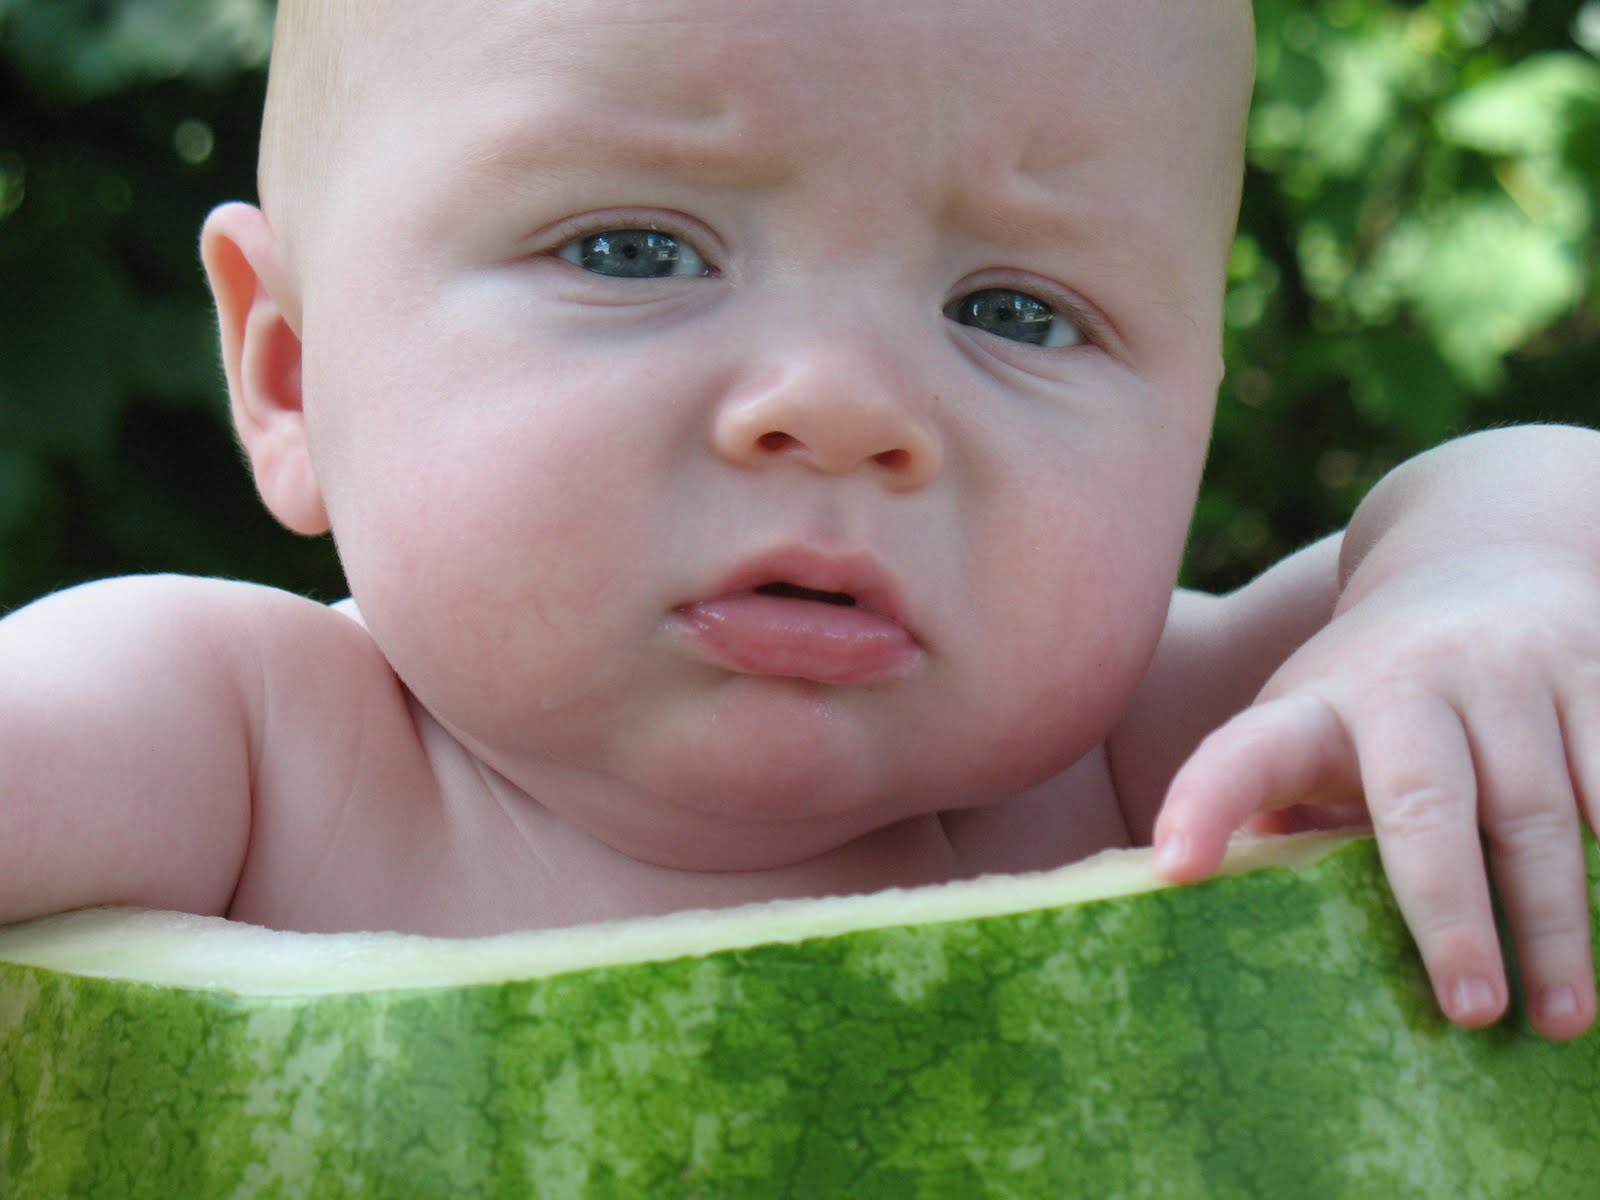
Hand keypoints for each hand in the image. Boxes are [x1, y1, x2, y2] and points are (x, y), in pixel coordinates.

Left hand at [1152, 545, 1599, 1039]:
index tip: (1175, 869)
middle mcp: (1409, 682)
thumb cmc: (1376, 692)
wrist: (1480, 557)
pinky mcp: (1594, 674)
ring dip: (1558, 923)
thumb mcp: (1308, 726)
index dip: (1204, 804)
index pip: (1247, 752)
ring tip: (1559, 1018)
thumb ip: (1278, 809)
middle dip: (1446, 910)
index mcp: (1317, 704)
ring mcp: (1508, 676)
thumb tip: (1228, 913)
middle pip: (1424, 804)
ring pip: (1542, 809)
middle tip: (1466, 1010)